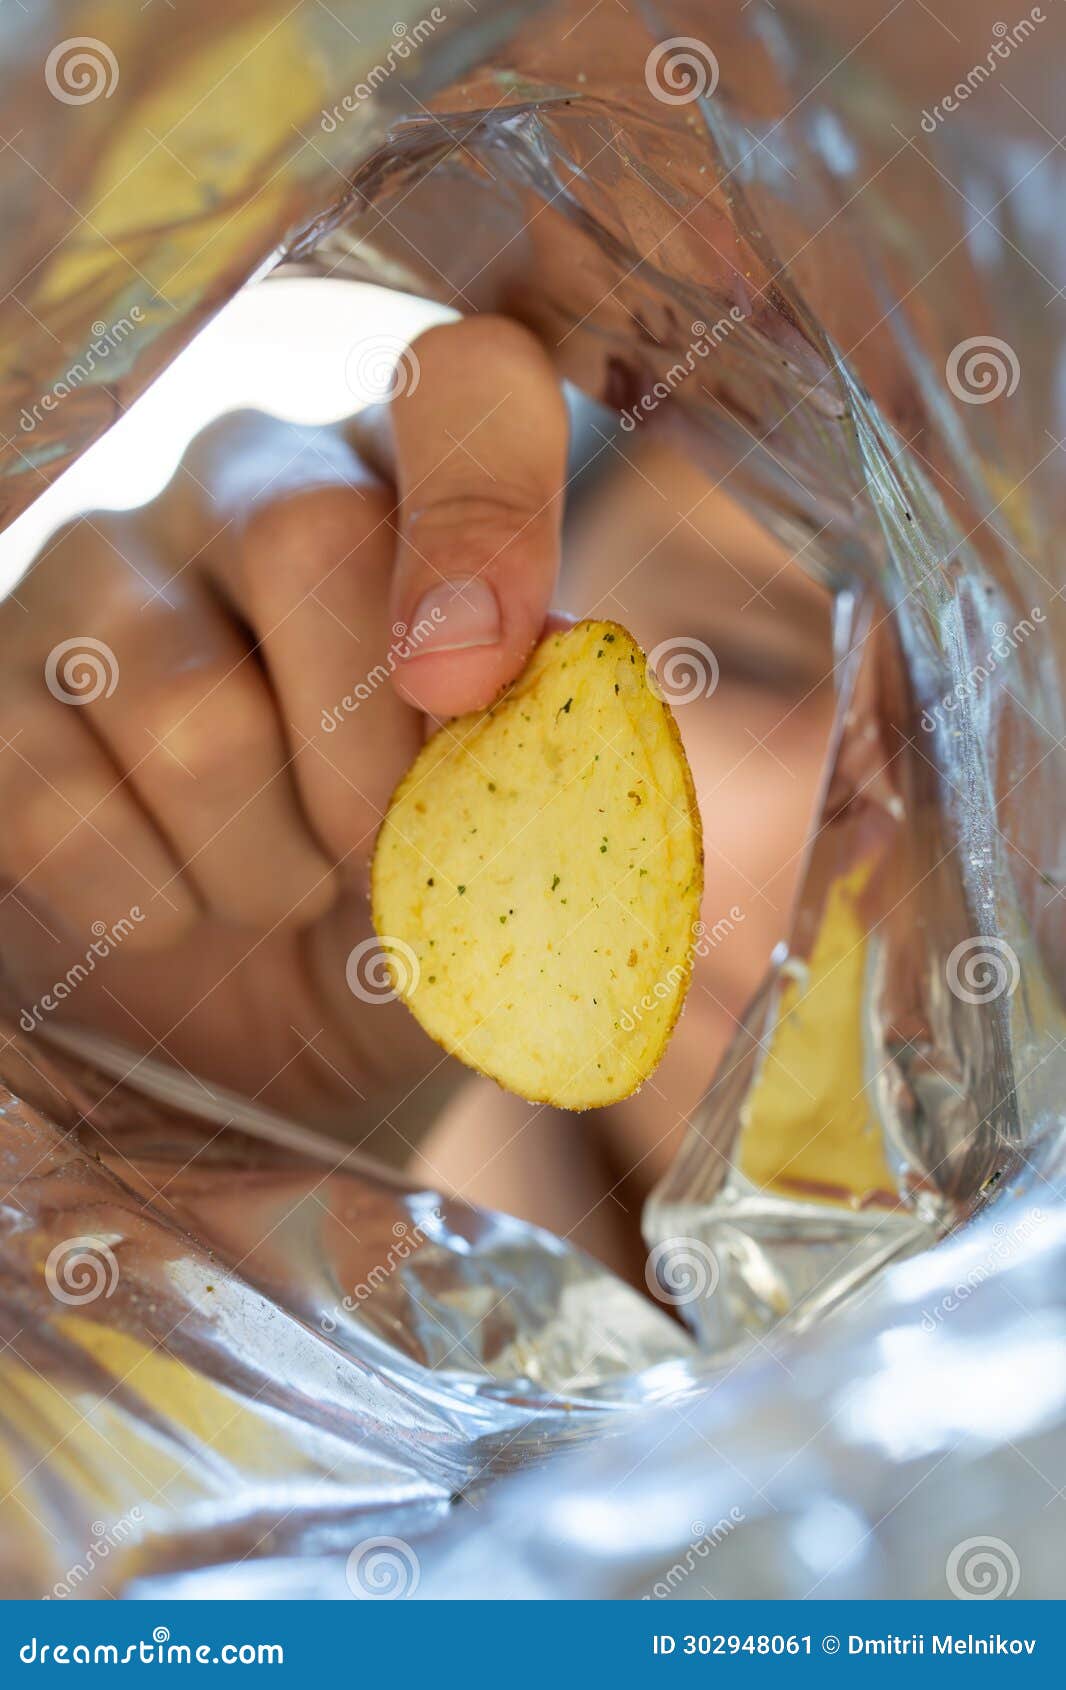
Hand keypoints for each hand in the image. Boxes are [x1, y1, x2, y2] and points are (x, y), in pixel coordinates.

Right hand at [0, 316, 567, 1158]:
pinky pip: (51, 798)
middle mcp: (246, 478)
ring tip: (280, 887)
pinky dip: (145, 899)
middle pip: (311, 537)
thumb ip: (543, 726)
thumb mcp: (512, 812)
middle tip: (386, 857)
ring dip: (262, 859)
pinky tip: (175, 906)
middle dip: (372, 758)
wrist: (272, 1001)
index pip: (465, 382)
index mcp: (411, 479)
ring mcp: (94, 568)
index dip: (486, 511)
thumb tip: (529, 663)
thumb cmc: (418, 879)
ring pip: (184, 703)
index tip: (474, 684)